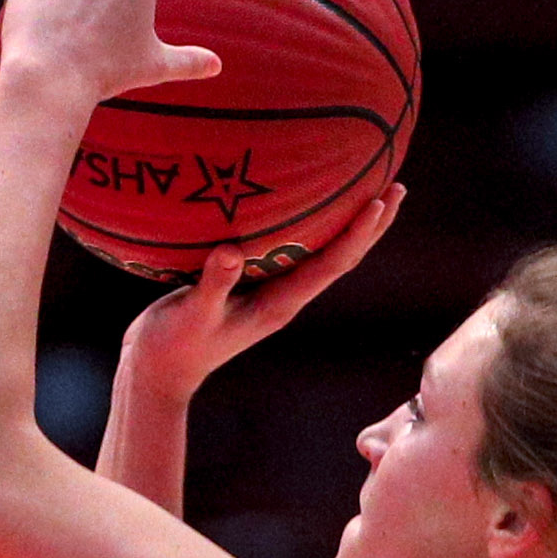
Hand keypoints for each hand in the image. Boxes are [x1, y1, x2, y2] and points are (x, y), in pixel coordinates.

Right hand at [119, 186, 404, 403]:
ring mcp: (271, 290)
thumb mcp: (190, 316)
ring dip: (350, 223)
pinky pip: (293, 248)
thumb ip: (211, 286)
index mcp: (279, 303)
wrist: (158, 371)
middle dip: (371, 225)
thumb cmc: (172, 347)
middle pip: (341, 257)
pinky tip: (307, 198)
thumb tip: (231, 252)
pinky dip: (310, 223)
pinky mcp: (252, 283)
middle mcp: (284, 295)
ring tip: (373, 185)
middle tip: (398, 186)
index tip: (380, 201)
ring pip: (323, 252)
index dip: (358, 233)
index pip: (331, 264)